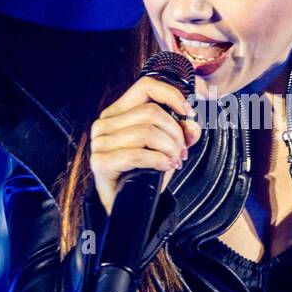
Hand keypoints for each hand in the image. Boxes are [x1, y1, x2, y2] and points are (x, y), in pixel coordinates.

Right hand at [89, 76, 201, 215]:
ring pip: (147, 132)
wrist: (127, 205)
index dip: (171, 95)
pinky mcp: (100, 161)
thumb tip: (192, 125)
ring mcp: (100, 142)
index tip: (188, 113)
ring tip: (174, 160)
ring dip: (169, 148)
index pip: (146, 86)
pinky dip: (158, 160)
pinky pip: (138, 154)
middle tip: (182, 151)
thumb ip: (182, 133)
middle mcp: (105, 123)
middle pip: (151, 112)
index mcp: (118, 112)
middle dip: (175, 133)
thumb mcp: (167, 147)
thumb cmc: (144, 172)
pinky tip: (165, 166)